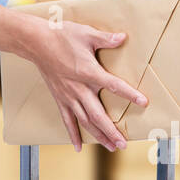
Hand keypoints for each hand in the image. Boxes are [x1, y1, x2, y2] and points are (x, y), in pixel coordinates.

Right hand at [20, 16, 148, 152]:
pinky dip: (72, 134)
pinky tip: (78, 147)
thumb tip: (123, 37)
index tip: (143, 102)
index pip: (114, 85)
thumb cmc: (61, 36)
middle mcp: (79, 88)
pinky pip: (67, 120)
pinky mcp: (60, 98)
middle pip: (98, 115)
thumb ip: (106, 38)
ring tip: (111, 146)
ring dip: (98, 135)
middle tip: (124, 144)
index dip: (130, 94)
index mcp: (89, 72)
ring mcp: (68, 96)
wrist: (36, 42)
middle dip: (111, 131)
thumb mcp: (86, 33)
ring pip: (85, 121)